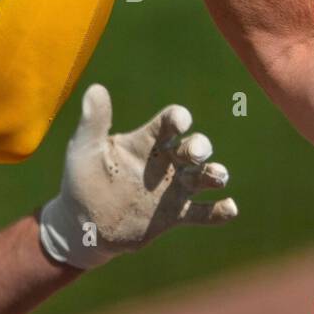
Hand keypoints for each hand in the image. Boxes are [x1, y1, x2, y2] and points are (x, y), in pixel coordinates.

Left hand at [39, 84, 237, 268]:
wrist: (83, 224)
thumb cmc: (82, 180)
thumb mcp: (84, 151)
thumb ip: (94, 123)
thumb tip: (95, 89)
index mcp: (146, 142)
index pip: (167, 123)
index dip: (177, 119)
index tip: (179, 121)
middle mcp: (166, 161)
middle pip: (192, 146)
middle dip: (199, 146)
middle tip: (195, 152)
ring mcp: (173, 188)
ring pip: (203, 177)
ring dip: (215, 173)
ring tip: (219, 176)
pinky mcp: (175, 214)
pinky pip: (202, 212)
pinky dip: (218, 211)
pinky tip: (231, 208)